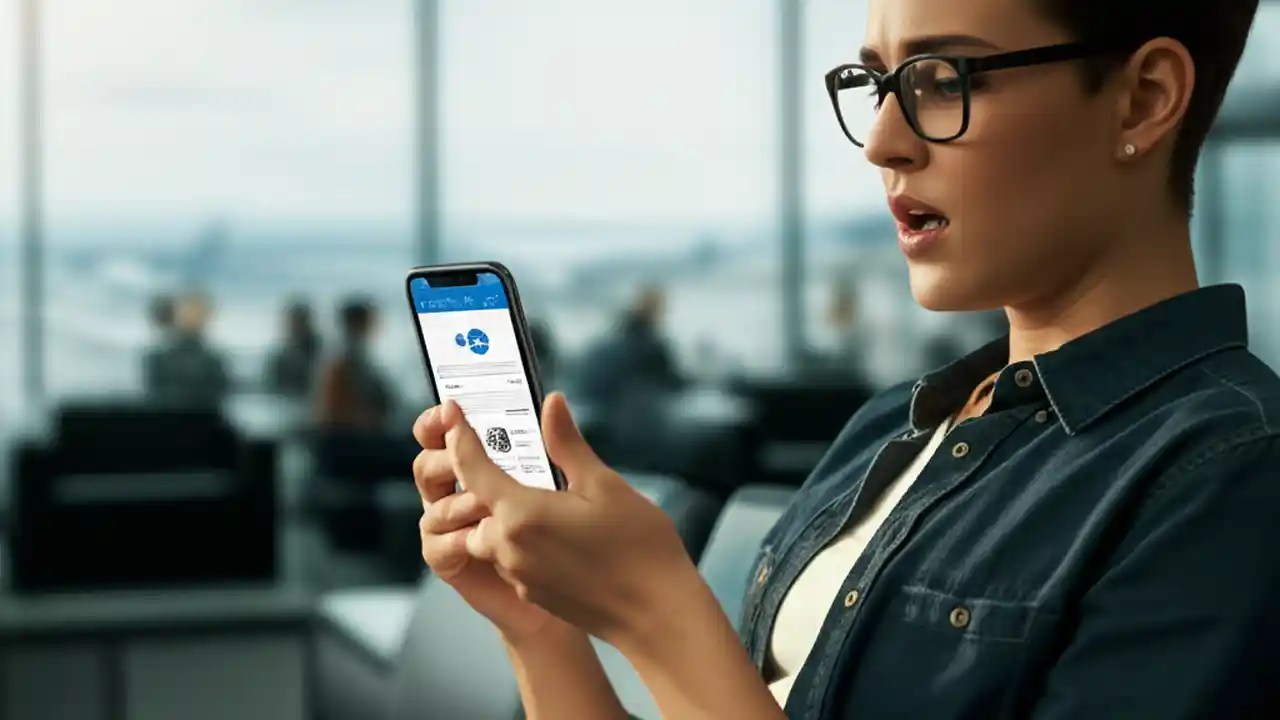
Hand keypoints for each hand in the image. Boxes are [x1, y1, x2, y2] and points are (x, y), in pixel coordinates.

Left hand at [437, 392, 703, 649]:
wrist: (657, 616)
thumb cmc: (639, 547)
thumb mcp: (605, 486)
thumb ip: (568, 446)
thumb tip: (551, 404)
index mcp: (521, 514)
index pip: (472, 469)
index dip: (459, 438)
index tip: (452, 412)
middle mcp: (509, 547)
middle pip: (479, 506)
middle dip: (490, 485)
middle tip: (518, 463)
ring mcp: (519, 576)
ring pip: (493, 536)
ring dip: (507, 517)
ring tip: (546, 501)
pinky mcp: (533, 595)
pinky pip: (512, 561)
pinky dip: (525, 543)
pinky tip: (562, 537)